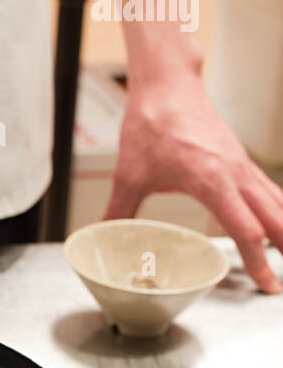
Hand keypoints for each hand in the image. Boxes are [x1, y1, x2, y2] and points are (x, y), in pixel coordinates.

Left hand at [105, 73, 282, 293]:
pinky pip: (268, 189)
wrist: (166, 83)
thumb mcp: (128, 175)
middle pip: (274, 218)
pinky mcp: (240, 160)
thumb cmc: (151, 122)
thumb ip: (118, 212)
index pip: (246, 229)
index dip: (258, 261)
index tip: (266, 283)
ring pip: (277, 202)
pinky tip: (279, 222)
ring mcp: (241, 165)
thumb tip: (103, 238)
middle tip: (282, 283)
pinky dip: (278, 209)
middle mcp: (235, 173)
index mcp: (212, 180)